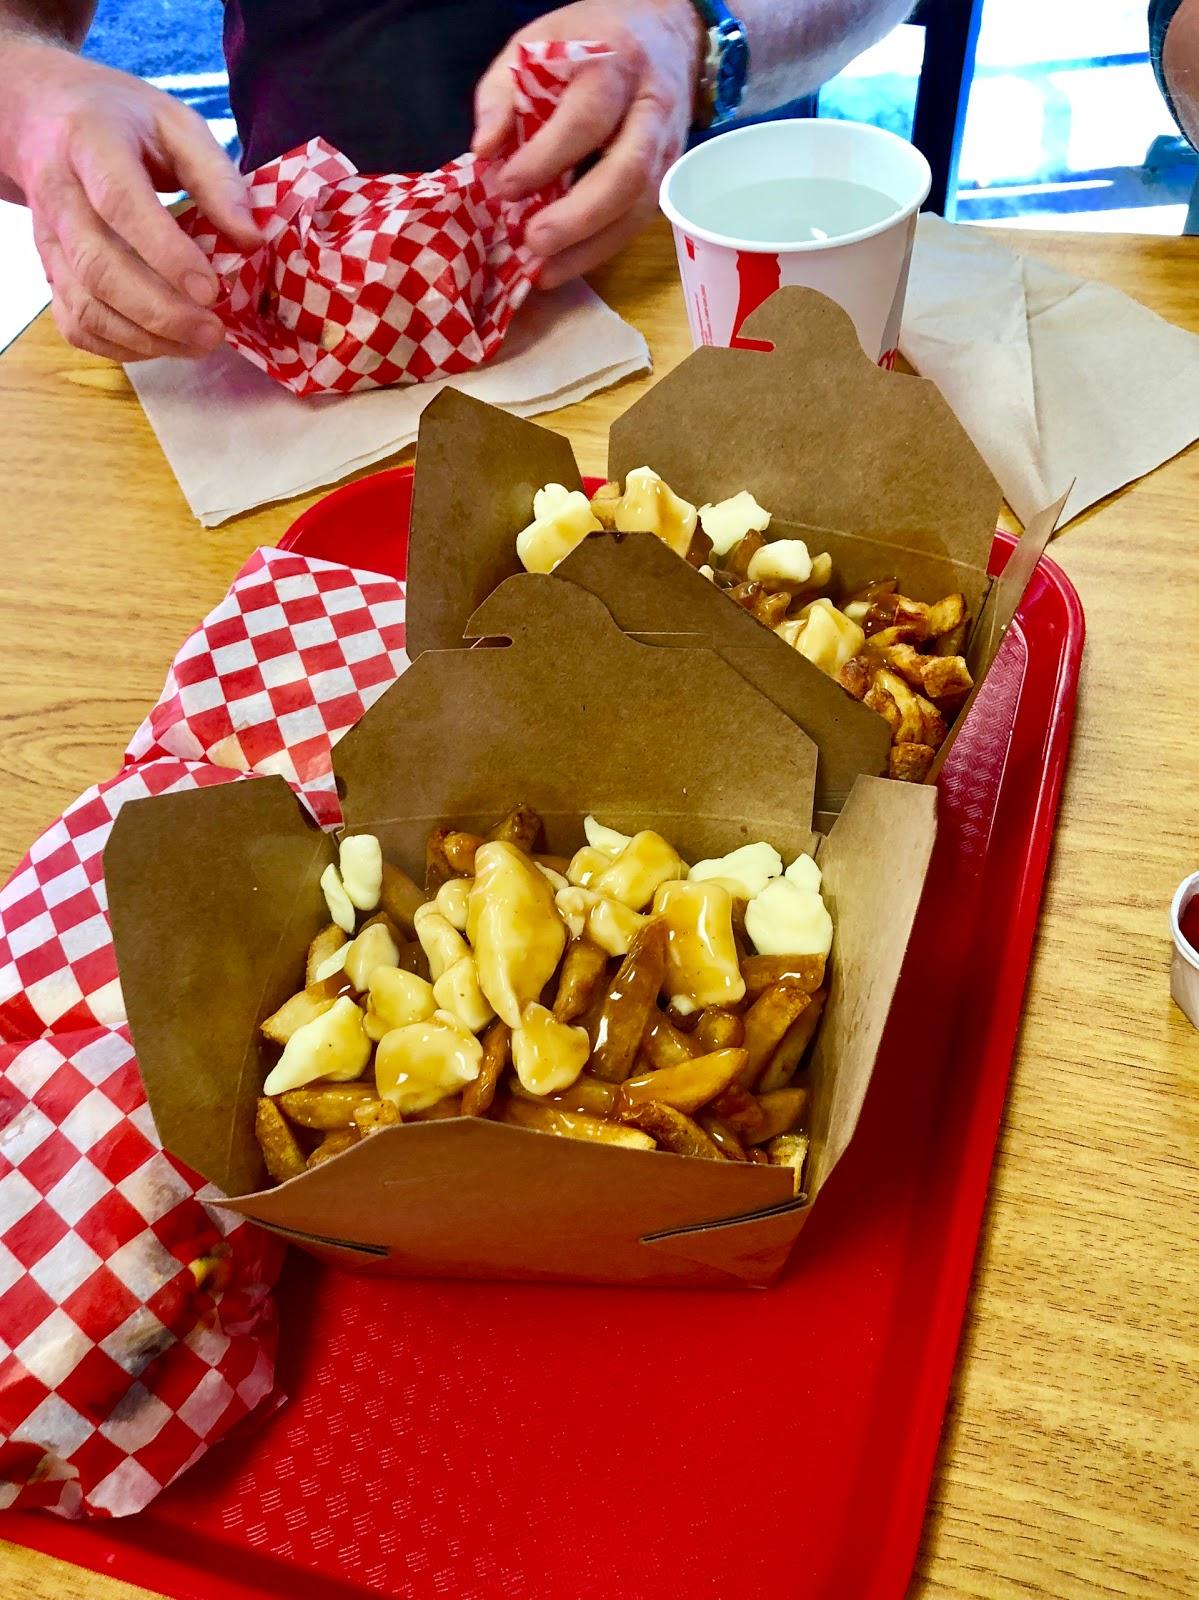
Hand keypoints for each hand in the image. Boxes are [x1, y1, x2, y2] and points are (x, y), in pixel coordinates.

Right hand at [0, 35, 262, 361]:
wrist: (43, 116)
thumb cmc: (121, 121)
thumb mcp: (175, 124)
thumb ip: (216, 176)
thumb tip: (251, 240)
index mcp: (90, 143)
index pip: (121, 205)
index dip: (166, 254)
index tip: (211, 290)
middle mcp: (58, 194)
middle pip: (99, 267)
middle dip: (161, 311)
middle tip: (213, 331)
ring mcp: (48, 239)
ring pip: (86, 305)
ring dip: (145, 338)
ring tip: (198, 343)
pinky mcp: (49, 272)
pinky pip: (76, 324)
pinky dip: (121, 347)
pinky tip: (163, 343)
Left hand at [472, 0, 702, 287]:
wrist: (666, 33)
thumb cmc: (591, 40)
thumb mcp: (538, 43)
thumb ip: (503, 92)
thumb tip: (483, 149)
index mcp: (614, 64)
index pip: (585, 119)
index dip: (546, 158)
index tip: (506, 187)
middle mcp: (651, 108)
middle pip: (627, 172)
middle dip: (579, 216)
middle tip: (533, 242)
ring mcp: (667, 147)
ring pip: (639, 207)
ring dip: (591, 247)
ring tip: (545, 270)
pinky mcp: (667, 176)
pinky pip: (639, 221)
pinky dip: (601, 248)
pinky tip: (565, 264)